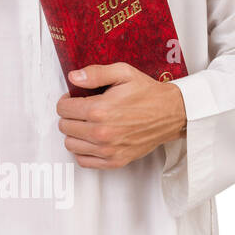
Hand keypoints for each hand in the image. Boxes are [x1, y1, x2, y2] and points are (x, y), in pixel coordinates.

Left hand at [55, 63, 187, 168]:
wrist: (172, 113)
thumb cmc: (148, 93)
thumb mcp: (123, 73)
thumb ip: (95, 73)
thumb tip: (74, 77)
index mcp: (100, 110)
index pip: (62, 109)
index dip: (66, 100)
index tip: (74, 98)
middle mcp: (102, 132)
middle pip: (64, 126)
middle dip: (70, 116)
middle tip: (82, 110)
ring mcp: (108, 150)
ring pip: (70, 144)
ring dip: (74, 133)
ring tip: (86, 124)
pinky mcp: (115, 161)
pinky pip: (84, 161)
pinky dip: (83, 150)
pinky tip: (91, 139)